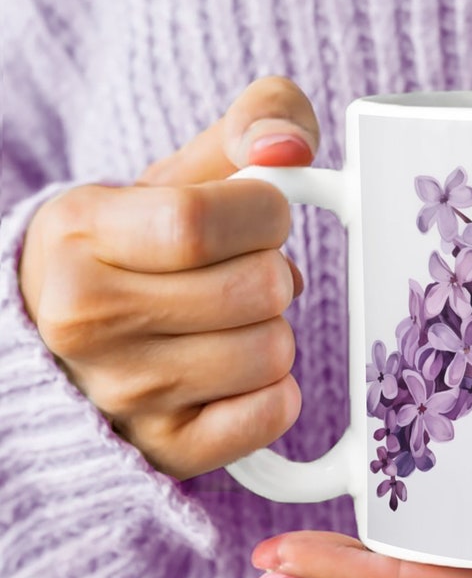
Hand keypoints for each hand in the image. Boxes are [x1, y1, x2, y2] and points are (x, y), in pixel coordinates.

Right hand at [18, 76, 319, 478]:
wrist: (74, 338)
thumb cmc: (137, 249)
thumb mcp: (176, 175)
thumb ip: (248, 129)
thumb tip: (291, 147)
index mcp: (79, 235)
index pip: (201, 221)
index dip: (261, 212)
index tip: (257, 213)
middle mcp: (85, 321)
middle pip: (256, 289)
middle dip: (272, 271)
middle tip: (238, 273)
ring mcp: (122, 395)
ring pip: (273, 352)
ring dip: (272, 330)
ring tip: (229, 323)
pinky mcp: (166, 448)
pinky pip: (273, 413)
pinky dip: (273, 390)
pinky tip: (234, 372)